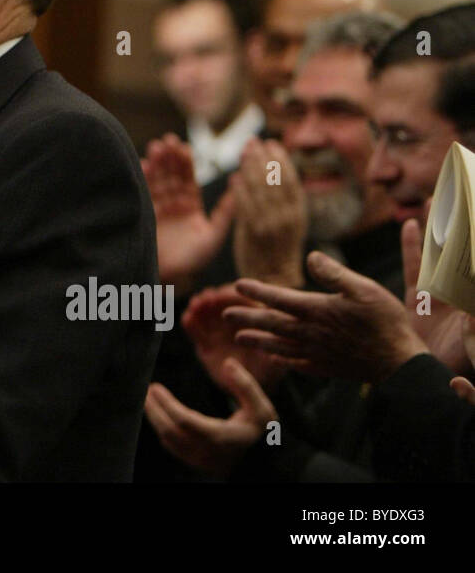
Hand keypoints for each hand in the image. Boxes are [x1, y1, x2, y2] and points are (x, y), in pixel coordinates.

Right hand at [142, 134, 234, 286]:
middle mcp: (173, 206)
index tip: (184, 147)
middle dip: (169, 159)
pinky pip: (143, 193)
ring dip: (156, 164)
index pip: (188, 180)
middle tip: (168, 140)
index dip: (185, 163)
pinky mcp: (144, 214)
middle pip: (170, 176)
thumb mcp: (214, 234)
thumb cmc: (194, 260)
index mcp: (191, 208)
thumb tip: (240, 182)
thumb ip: (226, 210)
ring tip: (156, 147)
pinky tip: (142, 164)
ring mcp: (157, 210)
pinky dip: (142, 179)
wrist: (169, 278)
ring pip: (156, 181)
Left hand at [144, 357, 275, 478]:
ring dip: (155, 419)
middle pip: (170, 431)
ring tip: (148, 400)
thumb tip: (228, 363)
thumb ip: (246, 386)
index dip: (167, 404)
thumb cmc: (263, 436)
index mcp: (220, 437)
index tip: (155, 387)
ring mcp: (199, 461)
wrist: (266, 467)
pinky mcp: (196, 464)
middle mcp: (206, 452)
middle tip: (146, 391)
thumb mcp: (263, 410)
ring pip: (168, 441)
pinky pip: (173, 448)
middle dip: (154, 410)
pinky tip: (160, 417)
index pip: (184, 421)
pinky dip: (163, 431)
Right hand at [182, 284, 285, 390]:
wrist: (254, 391)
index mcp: (250, 318)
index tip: (221, 295)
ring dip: (198, 307)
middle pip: (219, 303)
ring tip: (194, 306)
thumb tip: (263, 321)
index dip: (229, 296)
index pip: (240, 301)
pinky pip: (195, 331)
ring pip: (205, 314)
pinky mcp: (205, 344)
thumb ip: (267, 339)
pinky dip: (190, 324)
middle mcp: (232, 321)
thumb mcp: (274, 353)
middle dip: (211, 298)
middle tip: (205, 299)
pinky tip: (187, 319)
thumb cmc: (270, 370)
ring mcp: (217, 332)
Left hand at [226, 250, 427, 381]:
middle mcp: (311, 332)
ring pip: (279, 345)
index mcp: (317, 310)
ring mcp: (316, 352)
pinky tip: (273, 357)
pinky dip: (281, 359)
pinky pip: (296, 363)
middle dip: (247, 317)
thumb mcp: (365, 288)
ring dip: (257, 340)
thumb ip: (335, 273)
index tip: (237, 285)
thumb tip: (310, 257)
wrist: (399, 363)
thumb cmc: (385, 322)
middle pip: (272, 323)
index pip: (279, 298)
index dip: (257, 291)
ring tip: (238, 337)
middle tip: (225, 314)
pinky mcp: (325, 368)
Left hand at [231, 139, 305, 286]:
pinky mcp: (253, 232)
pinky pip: (245, 205)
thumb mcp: (287, 222)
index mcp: (299, 212)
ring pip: (260, 189)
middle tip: (252, 140)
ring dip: (250, 167)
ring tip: (243, 152)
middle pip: (275, 179)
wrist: (272, 278)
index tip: (271, 143)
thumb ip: (280, 199)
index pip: (291, 178)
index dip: (281, 159)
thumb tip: (269, 169)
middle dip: (263, 157)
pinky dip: (239, 189)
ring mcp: (270, 224)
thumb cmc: (276, 248)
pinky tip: (233, 177)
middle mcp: (287, 217)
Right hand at [402, 210, 472, 375]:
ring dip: (439, 226)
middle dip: (461, 224)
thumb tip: (468, 313)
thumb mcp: (473, 340)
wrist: (433, 381)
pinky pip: (417, 265)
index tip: (473, 211)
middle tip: (459, 195)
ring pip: (440, 251)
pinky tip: (414, 225)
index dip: (472, 237)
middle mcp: (459, 290)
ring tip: (437, 200)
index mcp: (468, 296)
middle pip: (461, 250)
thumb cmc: (463, 363)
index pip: (471, 261)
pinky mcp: (419, 299)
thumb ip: (472, 321)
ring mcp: (440, 292)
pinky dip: (414, 245)